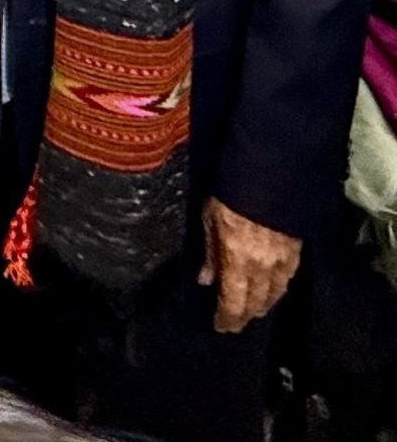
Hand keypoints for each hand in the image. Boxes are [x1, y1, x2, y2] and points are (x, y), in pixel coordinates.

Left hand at [199, 196, 300, 333]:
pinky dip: (277, 292)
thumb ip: (210, 254)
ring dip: (261, 306)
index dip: (227, 318)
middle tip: (234, 323)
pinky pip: (286, 281)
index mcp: (237, 260)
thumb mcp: (209, 220)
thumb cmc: (230, 194)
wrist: (268, 175)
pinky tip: (271, 292)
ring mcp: (282, 262)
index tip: (220, 327)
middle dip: (243, 316)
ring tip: (250, 311)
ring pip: (273, 296)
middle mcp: (262, 267)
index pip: (233, 302)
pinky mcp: (296, 253)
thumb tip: (205, 280)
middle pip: (255, 303)